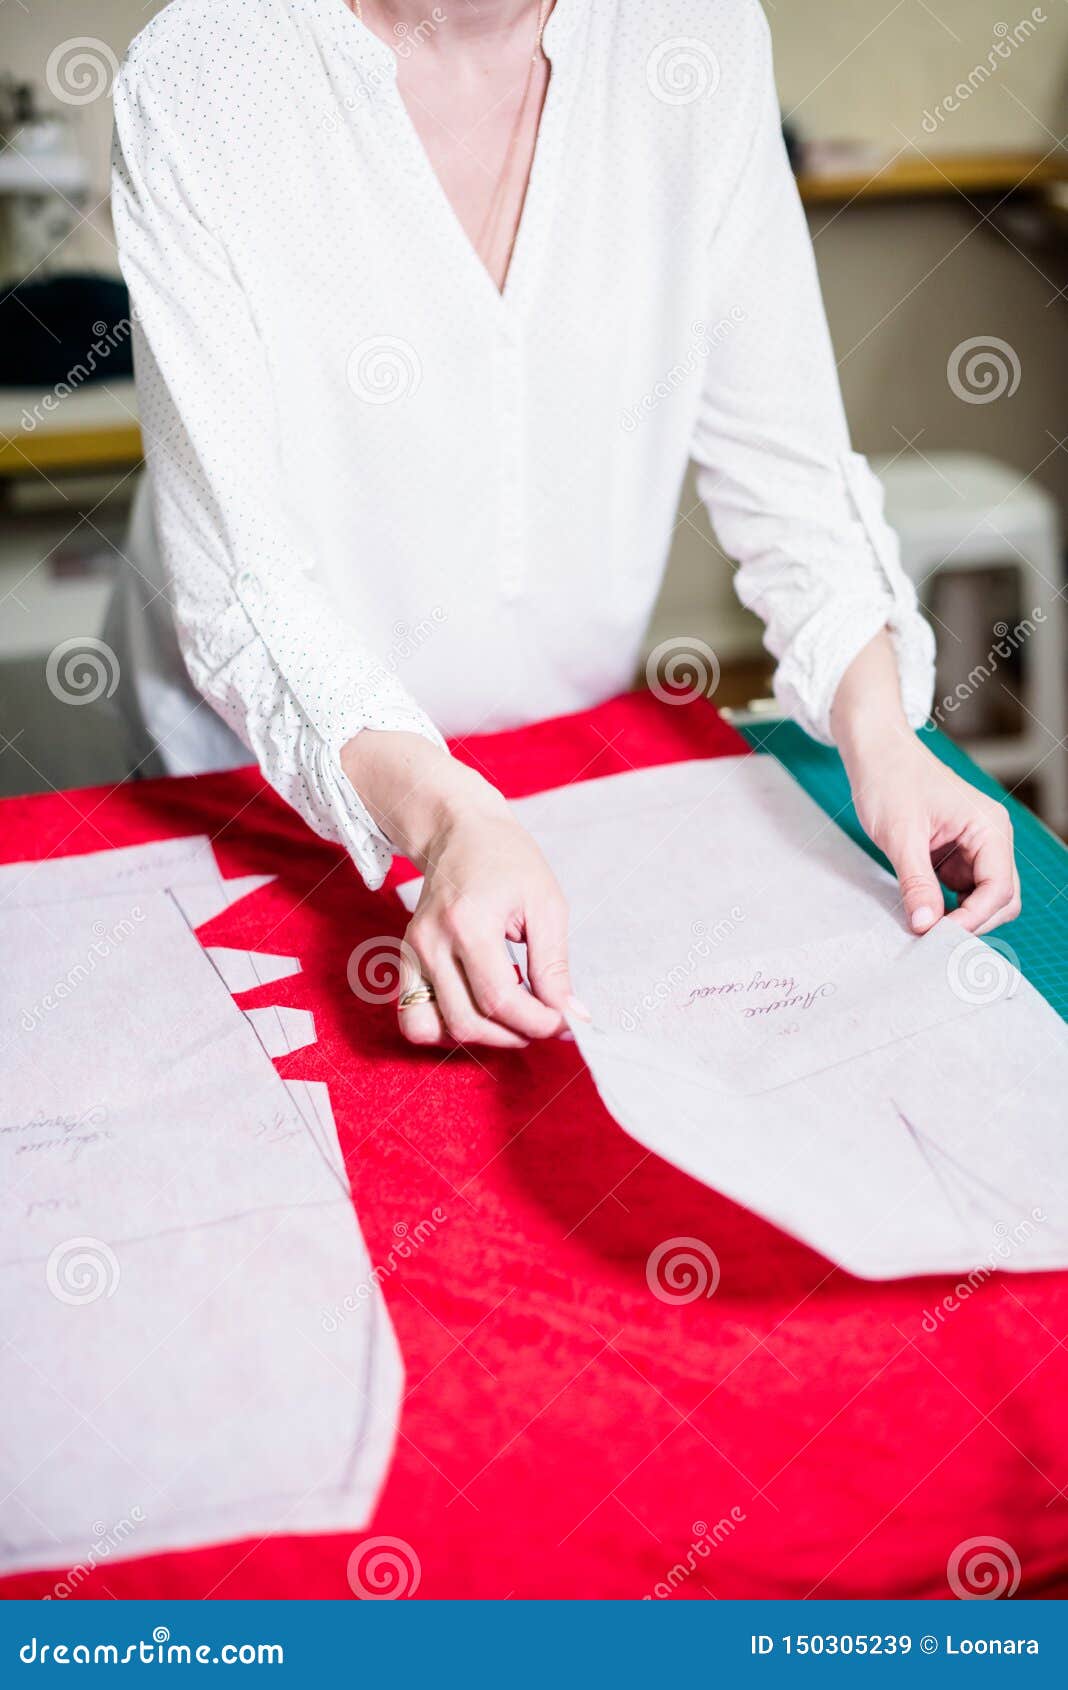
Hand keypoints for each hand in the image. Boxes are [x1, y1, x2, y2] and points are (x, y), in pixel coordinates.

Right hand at [341, 729, 584, 1046]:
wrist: (460, 832)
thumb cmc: (508, 860)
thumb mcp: (546, 905)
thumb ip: (554, 966)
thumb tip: (569, 1016)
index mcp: (468, 922)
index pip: (500, 999)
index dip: (538, 1022)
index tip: (564, 1021)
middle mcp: (431, 941)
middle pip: (468, 1022)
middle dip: (514, 1034)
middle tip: (543, 1018)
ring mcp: (412, 953)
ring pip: (436, 1028)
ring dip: (480, 1037)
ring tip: (509, 1016)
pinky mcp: (404, 960)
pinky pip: (414, 1019)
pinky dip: (446, 1028)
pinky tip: (476, 1009)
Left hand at [845, 730, 1019, 935]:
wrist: (876, 752)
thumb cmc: (891, 779)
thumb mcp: (900, 835)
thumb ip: (916, 883)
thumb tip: (925, 925)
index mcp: (989, 828)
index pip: (1000, 888)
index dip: (974, 918)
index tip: (939, 935)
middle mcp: (990, 839)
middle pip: (1000, 899)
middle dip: (971, 921)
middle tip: (931, 938)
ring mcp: (974, 848)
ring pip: (983, 899)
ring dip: (959, 916)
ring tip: (924, 926)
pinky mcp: (955, 855)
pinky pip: (961, 891)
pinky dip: (946, 906)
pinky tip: (922, 911)